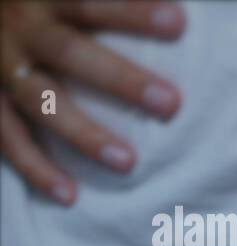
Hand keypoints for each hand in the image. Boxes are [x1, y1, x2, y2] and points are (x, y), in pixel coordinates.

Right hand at [0, 0, 185, 205]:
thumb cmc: (39, 3)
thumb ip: (106, 0)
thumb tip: (174, 9)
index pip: (91, 3)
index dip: (132, 13)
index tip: (179, 23)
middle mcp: (20, 31)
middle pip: (70, 53)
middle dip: (121, 80)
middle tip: (171, 103)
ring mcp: (1, 69)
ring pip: (41, 102)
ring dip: (84, 134)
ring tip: (127, 162)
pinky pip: (8, 139)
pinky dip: (37, 169)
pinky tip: (69, 196)